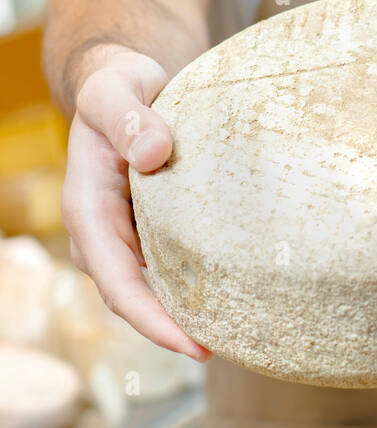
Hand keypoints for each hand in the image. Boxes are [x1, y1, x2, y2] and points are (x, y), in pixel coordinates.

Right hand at [61, 48, 211, 361]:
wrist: (121, 79)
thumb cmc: (118, 83)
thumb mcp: (117, 91)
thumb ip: (130, 118)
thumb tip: (154, 154)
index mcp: (87, 210)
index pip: (118, 282)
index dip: (153, 320)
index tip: (193, 345)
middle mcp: (101, 231)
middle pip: (135, 297)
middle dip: (175, 330)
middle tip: (232, 348)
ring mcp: (123, 231)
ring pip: (152, 286)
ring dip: (185, 311)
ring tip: (239, 331)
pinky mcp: (146, 224)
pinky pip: (168, 264)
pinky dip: (194, 281)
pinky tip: (233, 290)